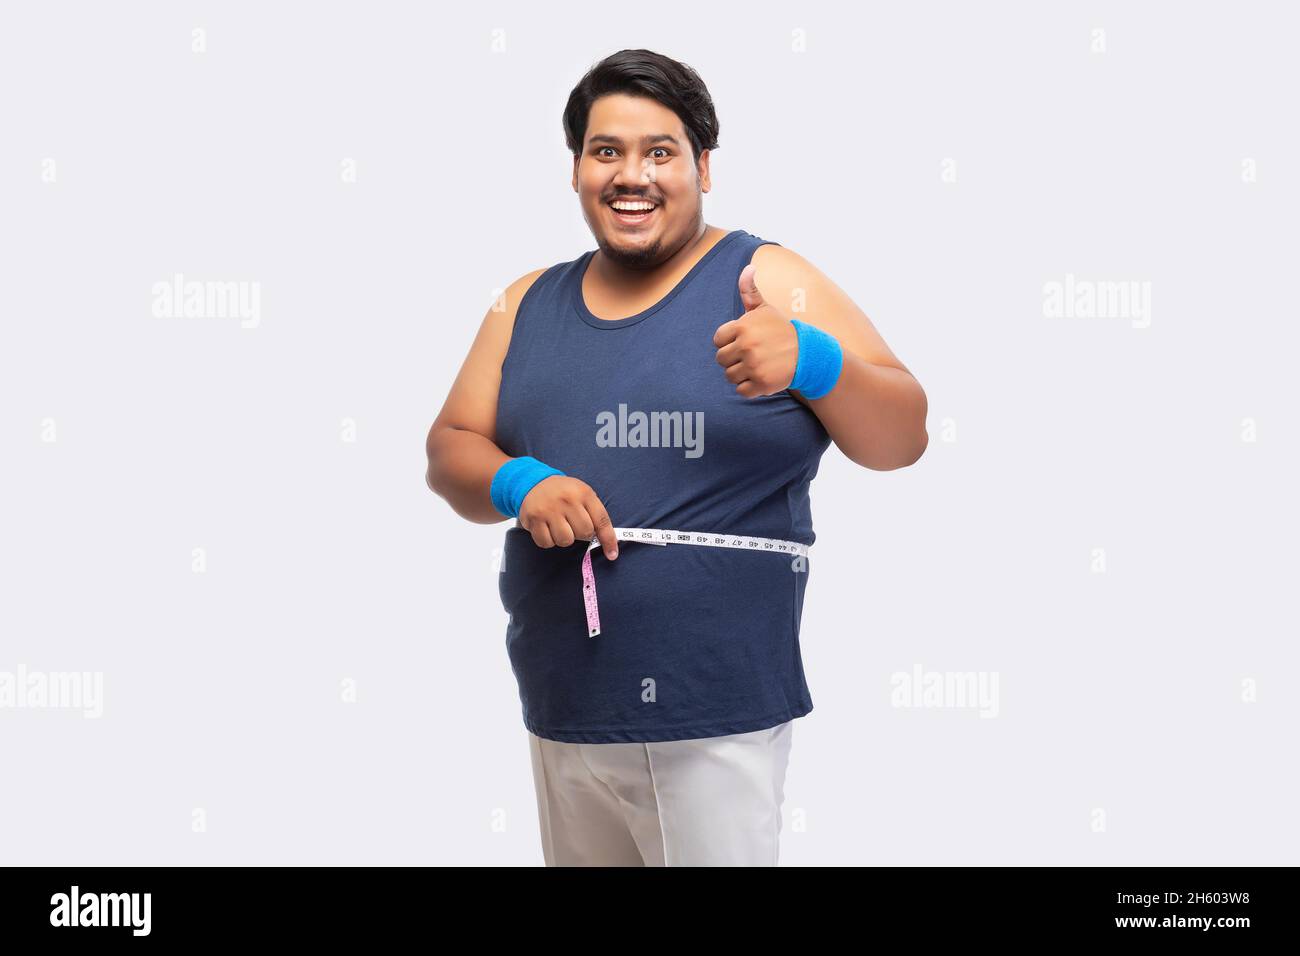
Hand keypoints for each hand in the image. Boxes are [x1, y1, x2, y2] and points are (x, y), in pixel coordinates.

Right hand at [518, 475, 618, 559]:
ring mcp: (549, 509)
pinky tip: (548, 529)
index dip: (608, 540)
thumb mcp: (583, 494)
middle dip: (581, 535)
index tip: (612, 555)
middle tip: (574, 526)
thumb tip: (607, 543)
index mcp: (584, 493)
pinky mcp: (534, 519)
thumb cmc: (564, 493)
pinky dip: (549, 541)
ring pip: (565, 540)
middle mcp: (567, 500)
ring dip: (565, 539)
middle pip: (584, 533)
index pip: (601, 520)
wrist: (534, 482)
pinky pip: (546, 542)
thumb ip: (595, 514)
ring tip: (560, 527)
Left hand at [712, 263, 799, 397]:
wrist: (807, 354)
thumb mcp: (765, 309)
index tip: (745, 342)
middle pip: (721, 359)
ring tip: (758, 366)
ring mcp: (754, 365)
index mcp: (743, 326)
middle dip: (734, 359)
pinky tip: (762, 377)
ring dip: (741, 374)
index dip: (729, 342)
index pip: (717, 340)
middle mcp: (747, 345)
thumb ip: (750, 291)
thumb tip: (748, 267)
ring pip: (729, 376)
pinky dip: (749, 388)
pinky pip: (741, 391)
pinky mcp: (761, 384)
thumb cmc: (781, 331)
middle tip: (752, 356)